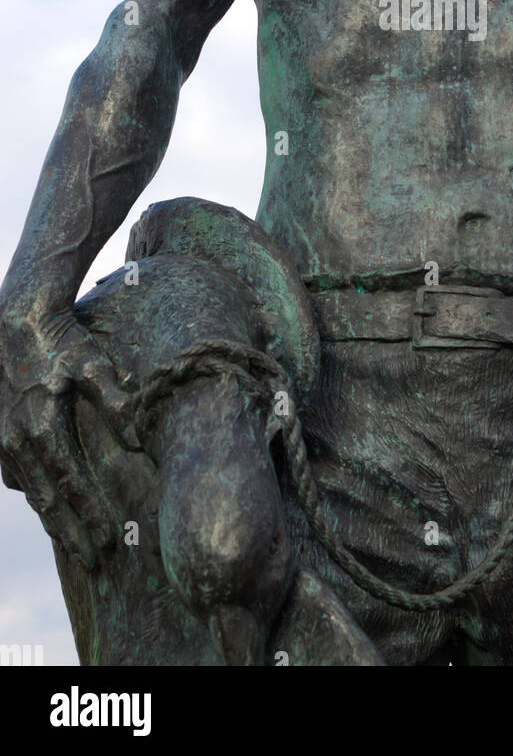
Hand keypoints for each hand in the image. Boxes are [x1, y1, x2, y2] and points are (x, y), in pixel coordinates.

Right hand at [0, 300, 137, 569]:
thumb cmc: (62, 337)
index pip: (69, 487)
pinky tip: (43, 495)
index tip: (107, 545)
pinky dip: (30, 488)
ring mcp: (0, 436)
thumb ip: (115, 402)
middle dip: (72, 532)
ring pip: (28, 488)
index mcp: (42, 427)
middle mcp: (16, 439)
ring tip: (73, 535)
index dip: (88, 519)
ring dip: (51, 514)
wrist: (18, 314)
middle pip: (47, 500)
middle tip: (95, 559)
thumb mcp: (93, 364)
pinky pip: (11, 471)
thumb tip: (138, 440)